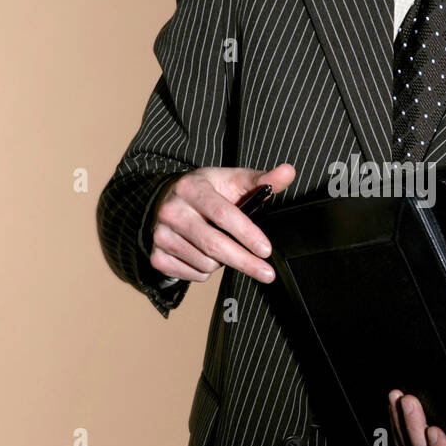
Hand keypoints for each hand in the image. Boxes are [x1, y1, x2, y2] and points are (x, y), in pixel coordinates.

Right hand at [148, 162, 295, 283]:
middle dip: (244, 262)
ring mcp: (161, 235)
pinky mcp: (156, 256)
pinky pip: (193, 274)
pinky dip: (206, 271)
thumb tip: (289, 171)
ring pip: (205, 263)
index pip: (223, 215)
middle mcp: (172, 211)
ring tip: (223, 246)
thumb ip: (263, 180)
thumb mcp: (233, 180)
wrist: (168, 201)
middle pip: (214, 245)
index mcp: (192, 188)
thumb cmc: (208, 191)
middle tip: (266, 273)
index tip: (266, 250)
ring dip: (223, 263)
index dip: (247, 234)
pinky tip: (204, 254)